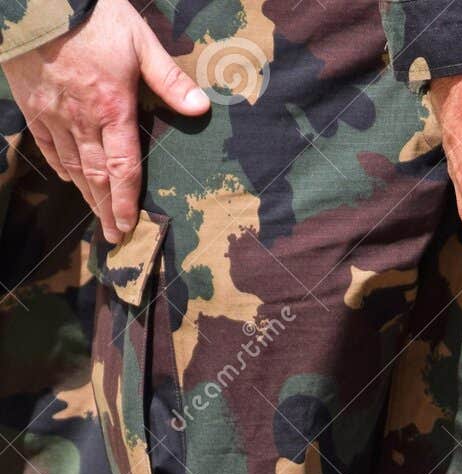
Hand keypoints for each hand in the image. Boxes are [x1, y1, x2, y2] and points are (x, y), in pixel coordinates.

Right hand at [4, 0, 209, 243]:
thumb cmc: (92, 14)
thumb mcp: (139, 41)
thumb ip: (169, 79)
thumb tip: (201, 108)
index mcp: (112, 109)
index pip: (123, 167)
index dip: (127, 201)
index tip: (129, 226)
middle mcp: (82, 120)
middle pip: (96, 175)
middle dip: (107, 209)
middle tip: (114, 236)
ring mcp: (54, 113)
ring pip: (71, 164)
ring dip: (85, 194)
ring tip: (96, 216)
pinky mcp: (32, 103)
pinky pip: (46, 143)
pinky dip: (58, 164)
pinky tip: (67, 179)